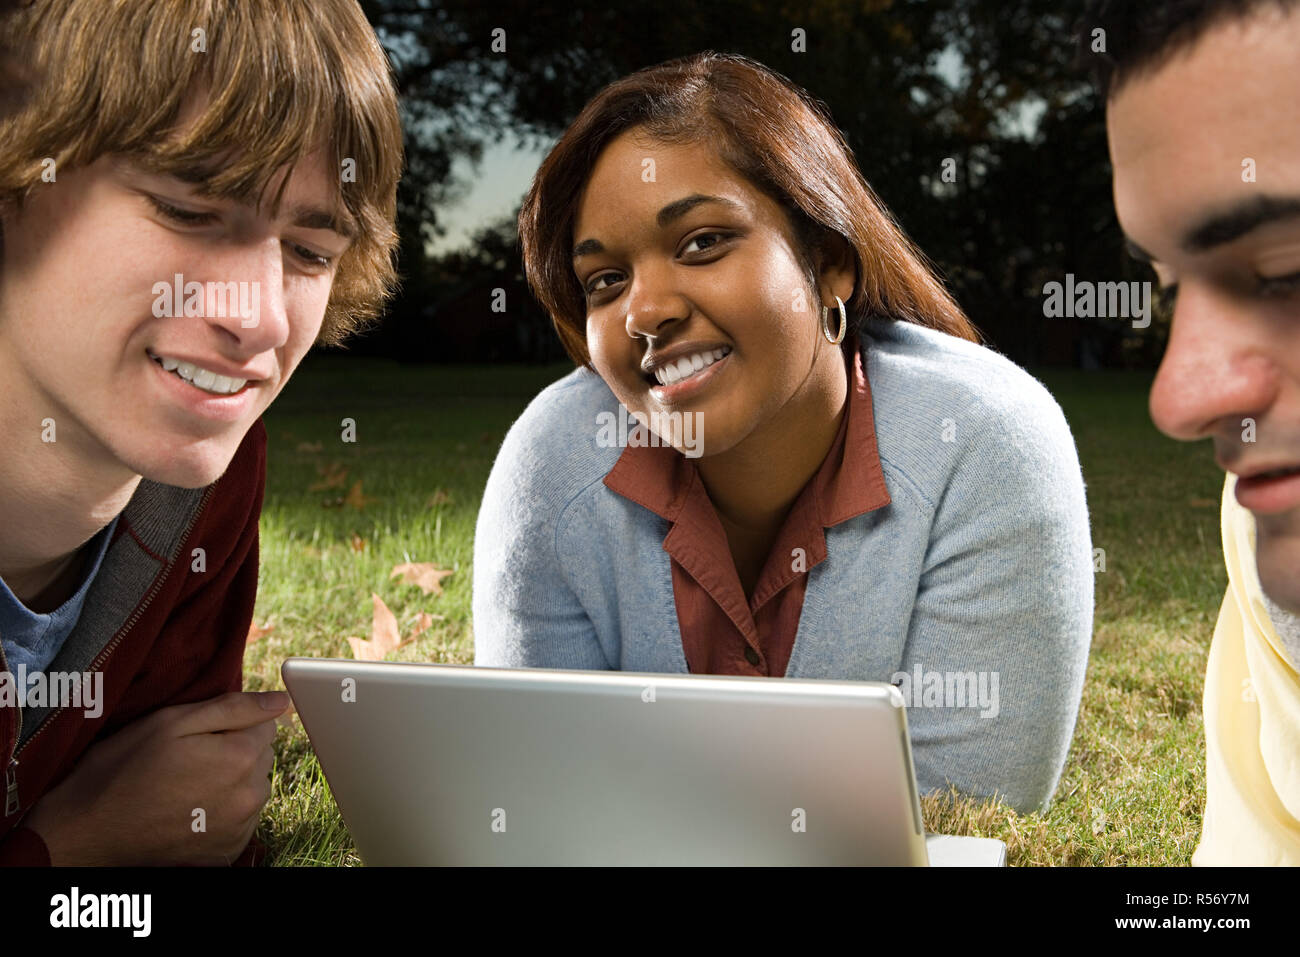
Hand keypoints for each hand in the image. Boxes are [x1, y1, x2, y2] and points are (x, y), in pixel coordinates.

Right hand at [23, 690, 289, 864]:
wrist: (88, 832)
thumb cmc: (124, 769)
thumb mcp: (172, 722)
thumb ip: (234, 708)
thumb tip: (281, 701)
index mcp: (241, 757)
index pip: (267, 724)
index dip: (233, 724)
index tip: (199, 735)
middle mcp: (250, 795)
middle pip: (263, 756)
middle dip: (235, 750)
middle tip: (187, 759)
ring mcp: (240, 827)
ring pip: (253, 787)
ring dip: (231, 781)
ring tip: (184, 786)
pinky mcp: (227, 851)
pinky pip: (242, 818)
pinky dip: (224, 810)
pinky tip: (189, 809)